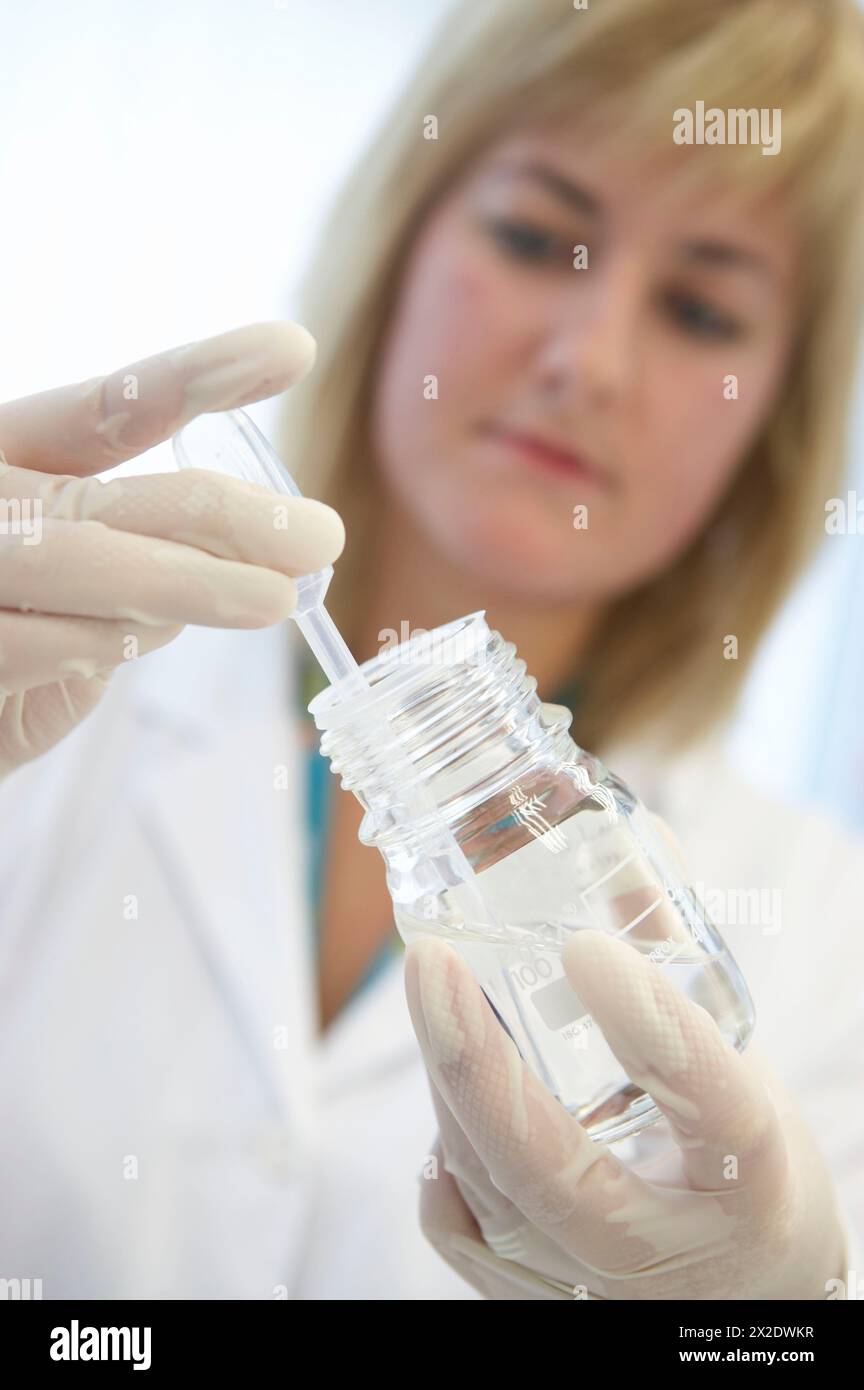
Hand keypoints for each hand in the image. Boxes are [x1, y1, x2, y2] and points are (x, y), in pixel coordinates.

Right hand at [0, 322, 343, 777]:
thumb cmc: (14, 649)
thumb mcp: (83, 586)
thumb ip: (145, 554)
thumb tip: (260, 550)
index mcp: (12, 457)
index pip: (107, 411)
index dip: (196, 378)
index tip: (291, 348)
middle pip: (113, 495)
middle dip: (228, 515)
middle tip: (320, 536)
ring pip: (94, 568)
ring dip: (193, 588)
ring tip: (271, 599)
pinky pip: (53, 643)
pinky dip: (103, 644)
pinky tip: (126, 643)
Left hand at [405, 904, 846, 1299]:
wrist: (745, 1296)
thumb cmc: (745, 1170)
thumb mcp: (745, 1067)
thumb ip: (684, 962)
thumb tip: (637, 839)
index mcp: (748, 1183)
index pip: (706, 1104)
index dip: (649, 1025)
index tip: (585, 946)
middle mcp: (664, 1251)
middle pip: (548, 1170)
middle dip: (475, 1063)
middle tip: (432, 959)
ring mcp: (589, 1290)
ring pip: (487, 1191)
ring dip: (452, 1082)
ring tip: (439, 986)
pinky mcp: (530, 1303)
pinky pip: (460, 1231)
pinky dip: (444, 1156)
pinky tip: (451, 1096)